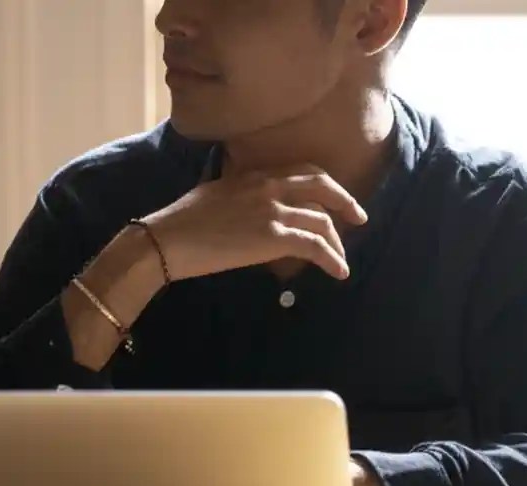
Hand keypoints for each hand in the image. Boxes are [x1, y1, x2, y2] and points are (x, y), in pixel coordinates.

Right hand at [141, 165, 368, 281]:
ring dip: (337, 243)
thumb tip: (248, 206)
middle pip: (322, 187)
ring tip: (342, 260)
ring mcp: (273, 210)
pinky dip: (333, 259)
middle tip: (359, 218)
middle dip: (346, 203)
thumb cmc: (181, 222)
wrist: (167, 240)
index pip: (302, 172)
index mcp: (254, 174)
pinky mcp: (274, 237)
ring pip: (322, 221)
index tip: (337, 197)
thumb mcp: (214, 193)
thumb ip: (239, 193)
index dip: (326, 184)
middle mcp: (269, 186)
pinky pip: (316, 246)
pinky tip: (339, 272)